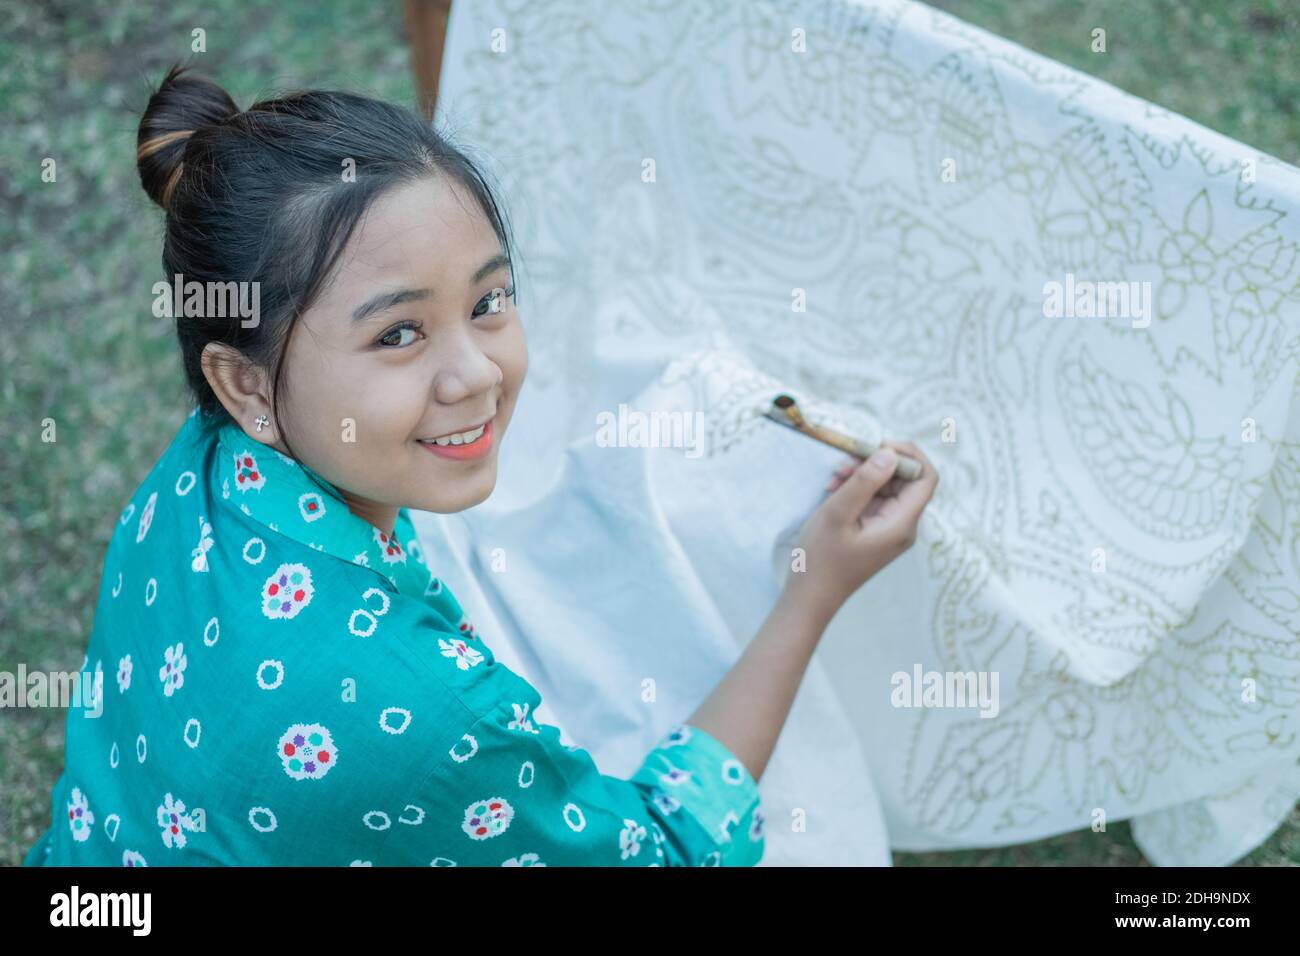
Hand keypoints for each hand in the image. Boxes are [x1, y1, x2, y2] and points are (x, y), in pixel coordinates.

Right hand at [784, 438, 938, 619]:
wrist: (811, 597)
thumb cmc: (821, 559)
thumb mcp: (837, 514)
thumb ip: (864, 482)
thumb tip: (889, 453)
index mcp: (902, 524)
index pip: (926, 477)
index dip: (908, 454)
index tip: (877, 445)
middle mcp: (903, 526)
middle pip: (905, 479)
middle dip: (876, 464)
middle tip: (843, 465)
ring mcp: (891, 530)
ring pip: (887, 487)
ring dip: (862, 475)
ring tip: (833, 480)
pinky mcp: (877, 531)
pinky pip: (875, 500)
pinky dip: (857, 490)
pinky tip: (834, 491)